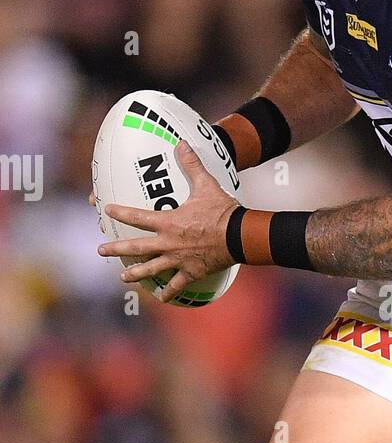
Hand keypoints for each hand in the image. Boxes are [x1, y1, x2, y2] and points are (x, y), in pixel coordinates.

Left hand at [97, 141, 238, 302]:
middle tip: (101, 250)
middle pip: (136, 248)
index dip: (120, 213)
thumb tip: (181, 143)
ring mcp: (178, 259)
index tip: (106, 211)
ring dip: (135, 274)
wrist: (239, 235)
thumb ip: (191, 165)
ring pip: (151, 269)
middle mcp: (168, 243)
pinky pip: (177, 285)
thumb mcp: (206, 185)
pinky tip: (161, 298)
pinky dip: (169, 292)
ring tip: (122, 277)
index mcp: (168, 222)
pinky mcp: (191, 272)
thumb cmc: (222, 210)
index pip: (137, 217)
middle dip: (116, 249)